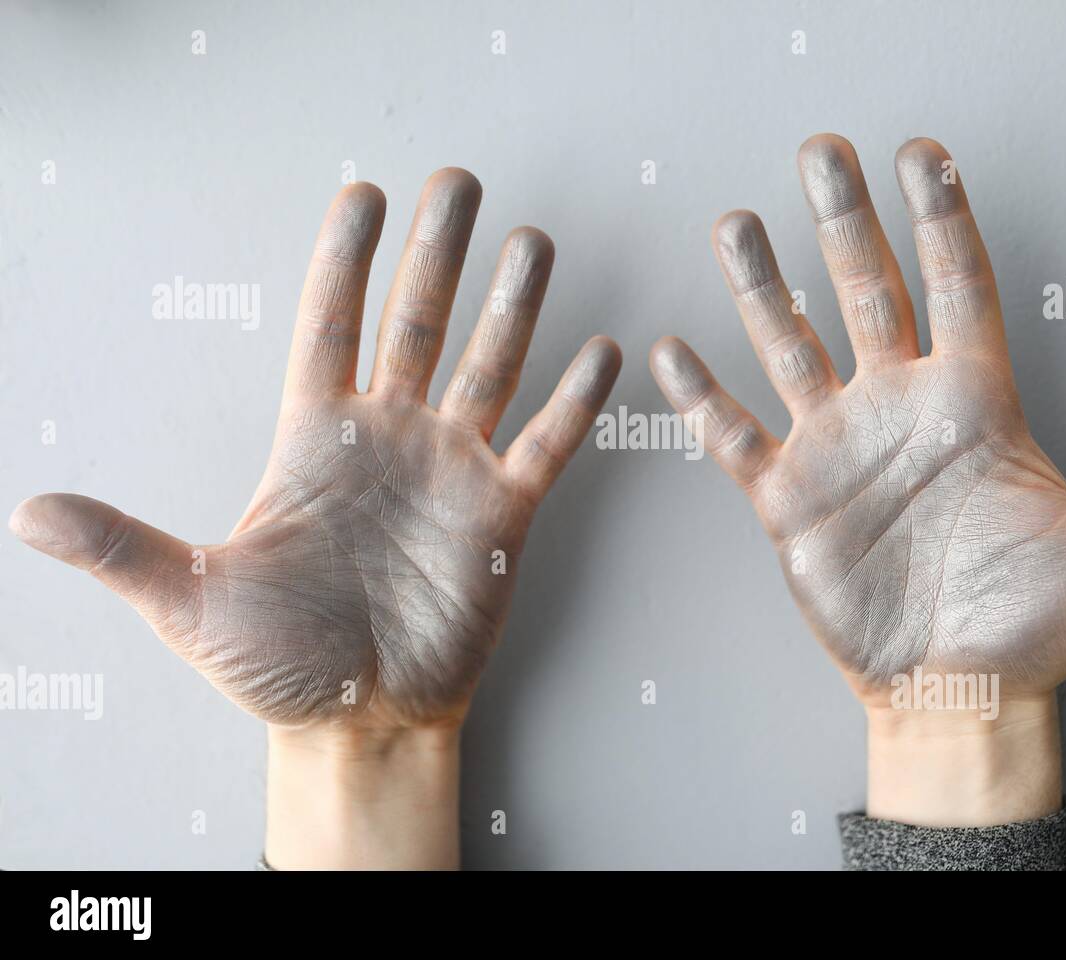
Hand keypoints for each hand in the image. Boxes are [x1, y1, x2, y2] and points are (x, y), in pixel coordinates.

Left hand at [11, 171, 620, 865]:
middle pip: (416, 325)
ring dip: (511, 306)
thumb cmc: (276, 664)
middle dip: (437, 253)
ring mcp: (451, 470)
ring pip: (488, 366)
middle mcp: (390, 440)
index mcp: (315, 442)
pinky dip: (573, 401)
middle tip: (457, 183)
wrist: (359, 720)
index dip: (346, 262)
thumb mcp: (190, 602)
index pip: (331, 328)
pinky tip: (600, 353)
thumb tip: (26, 513)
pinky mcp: (503, 514)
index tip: (364, 194)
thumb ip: (124, 547)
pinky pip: (545, 443)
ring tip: (531, 242)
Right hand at [651, 135, 1065, 822]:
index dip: (941, 218)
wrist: (956, 691)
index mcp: (973, 405)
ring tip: (736, 224)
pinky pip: (734, 434)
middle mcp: (899, 410)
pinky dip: (702, 396)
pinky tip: (673, 353)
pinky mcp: (788, 499)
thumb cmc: (1033, 627)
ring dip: (762, 288)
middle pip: (865, 291)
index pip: (957, 288)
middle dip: (843, 220)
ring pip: (789, 346)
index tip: (924, 152)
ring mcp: (838, 449)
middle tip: (823, 153)